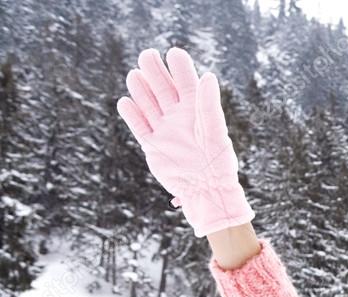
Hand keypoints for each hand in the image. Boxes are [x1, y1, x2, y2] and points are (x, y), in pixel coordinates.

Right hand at [116, 47, 254, 236]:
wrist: (207, 191)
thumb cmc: (218, 163)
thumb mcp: (215, 131)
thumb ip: (208, 105)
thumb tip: (209, 77)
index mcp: (197, 113)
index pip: (187, 84)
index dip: (180, 68)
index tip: (174, 52)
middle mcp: (179, 119)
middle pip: (163, 89)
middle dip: (155, 72)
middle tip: (147, 55)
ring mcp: (165, 131)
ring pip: (149, 105)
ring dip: (141, 89)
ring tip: (135, 75)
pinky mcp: (153, 146)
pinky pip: (139, 126)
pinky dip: (132, 115)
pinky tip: (125, 101)